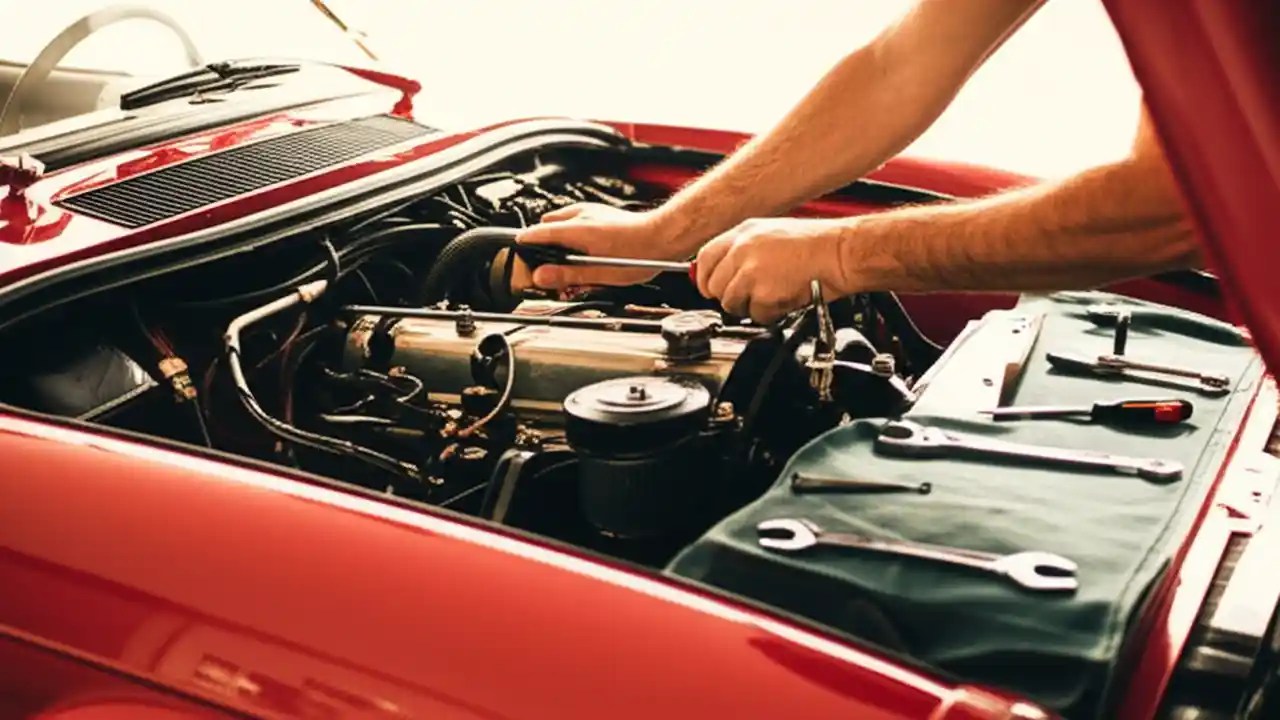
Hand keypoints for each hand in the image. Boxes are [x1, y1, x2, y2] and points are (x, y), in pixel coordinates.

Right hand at [513, 203, 681, 290]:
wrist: (663, 238)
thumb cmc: (639, 254)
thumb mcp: (600, 273)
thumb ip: (568, 275)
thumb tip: (542, 277)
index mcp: (577, 229)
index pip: (537, 233)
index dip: (524, 246)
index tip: (518, 255)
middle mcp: (582, 215)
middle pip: (546, 226)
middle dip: (543, 245)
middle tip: (548, 267)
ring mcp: (591, 212)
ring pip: (561, 221)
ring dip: (558, 238)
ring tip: (566, 261)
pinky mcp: (601, 214)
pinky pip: (575, 219)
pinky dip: (571, 233)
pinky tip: (582, 249)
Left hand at [695, 217, 847, 322]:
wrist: (840, 253)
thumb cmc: (816, 244)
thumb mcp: (771, 234)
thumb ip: (743, 250)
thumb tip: (724, 272)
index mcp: (743, 232)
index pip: (705, 258)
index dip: (705, 278)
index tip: (709, 288)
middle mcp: (742, 250)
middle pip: (714, 286)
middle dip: (729, 297)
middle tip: (749, 297)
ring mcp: (751, 272)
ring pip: (731, 304)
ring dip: (750, 307)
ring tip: (772, 295)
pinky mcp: (764, 293)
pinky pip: (756, 315)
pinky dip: (770, 314)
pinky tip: (784, 299)